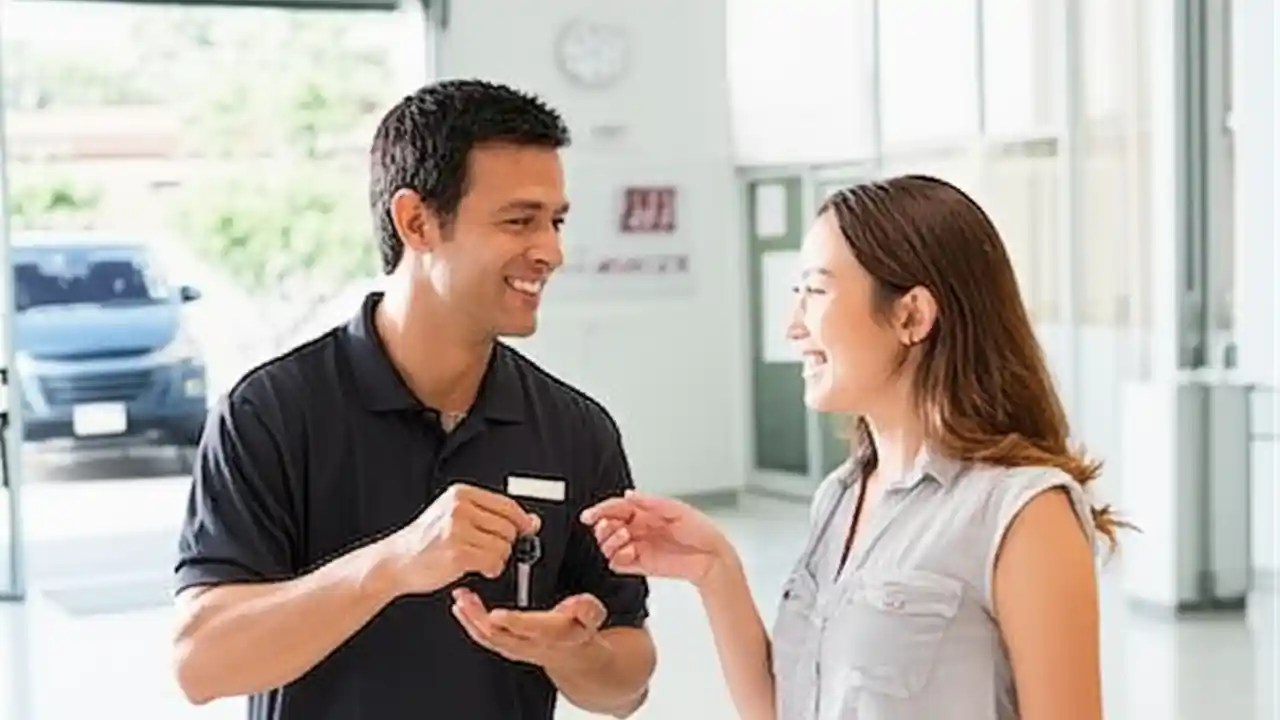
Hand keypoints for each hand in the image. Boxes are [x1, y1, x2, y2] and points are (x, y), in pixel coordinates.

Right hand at [385, 483, 539, 595]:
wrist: (396, 561)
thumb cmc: (425, 541)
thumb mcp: (456, 517)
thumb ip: (492, 516)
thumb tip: (531, 521)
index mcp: (461, 494)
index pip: (506, 504)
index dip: (522, 521)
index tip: (527, 530)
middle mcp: (459, 509)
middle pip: (509, 526)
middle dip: (506, 543)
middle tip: (492, 550)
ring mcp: (457, 531)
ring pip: (503, 546)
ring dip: (498, 558)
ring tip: (480, 559)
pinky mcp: (457, 554)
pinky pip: (493, 562)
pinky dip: (491, 569)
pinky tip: (478, 568)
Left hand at [450, 589, 606, 666]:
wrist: (574, 657)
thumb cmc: (579, 630)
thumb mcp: (593, 615)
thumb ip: (586, 609)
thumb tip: (578, 604)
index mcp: (551, 633)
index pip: (529, 629)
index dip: (513, 623)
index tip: (497, 614)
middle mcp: (530, 643)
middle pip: (499, 636)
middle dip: (479, 618)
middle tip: (465, 599)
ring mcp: (515, 647)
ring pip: (487, 639)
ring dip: (470, 620)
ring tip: (459, 600)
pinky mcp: (506, 646)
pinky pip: (484, 639)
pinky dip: (470, 623)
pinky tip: (461, 608)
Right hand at [580, 490, 733, 586]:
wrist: (712, 557)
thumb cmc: (701, 531)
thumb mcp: (677, 509)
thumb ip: (651, 503)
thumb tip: (628, 495)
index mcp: (646, 513)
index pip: (616, 509)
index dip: (601, 510)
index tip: (591, 515)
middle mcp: (639, 530)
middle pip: (607, 527)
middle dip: (603, 526)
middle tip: (608, 526)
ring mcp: (639, 548)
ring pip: (609, 546)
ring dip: (609, 542)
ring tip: (624, 539)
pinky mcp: (641, 566)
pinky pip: (618, 564)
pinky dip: (617, 558)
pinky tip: (629, 552)